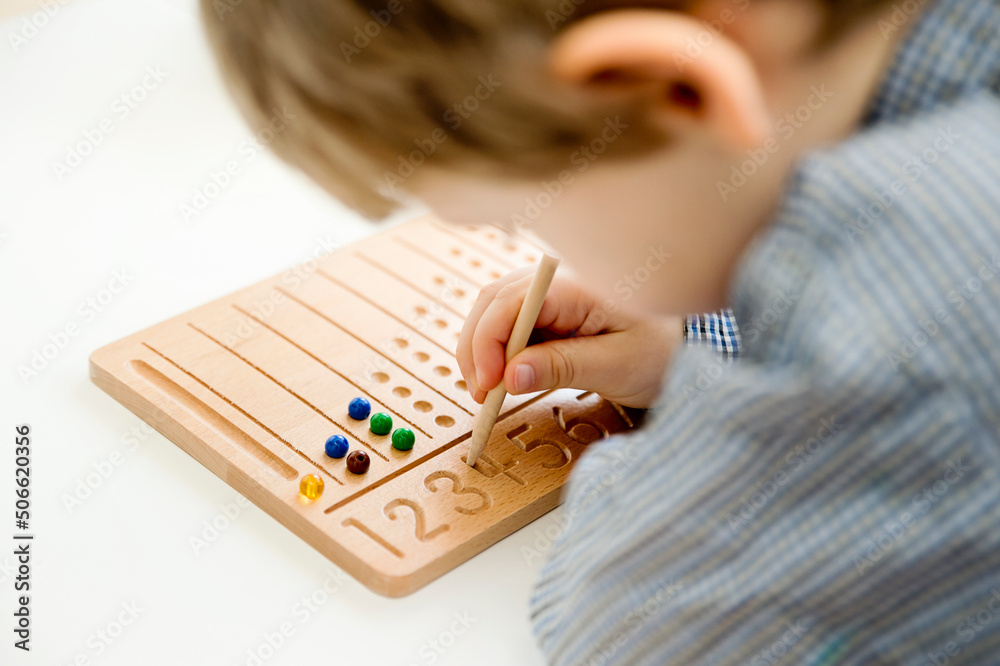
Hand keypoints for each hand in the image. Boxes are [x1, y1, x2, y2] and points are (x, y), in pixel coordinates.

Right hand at [457, 267, 682, 408]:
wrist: (685, 345)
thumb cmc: (661, 350)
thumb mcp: (616, 366)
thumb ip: (562, 367)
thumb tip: (510, 376)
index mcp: (576, 286)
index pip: (510, 302)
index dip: (488, 342)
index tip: (489, 384)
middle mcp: (556, 281)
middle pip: (493, 303)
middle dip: (477, 349)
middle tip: (482, 394)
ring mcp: (550, 294)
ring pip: (495, 313)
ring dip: (483, 350)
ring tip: (489, 390)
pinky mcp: (549, 311)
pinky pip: (510, 324)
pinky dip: (498, 351)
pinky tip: (502, 377)